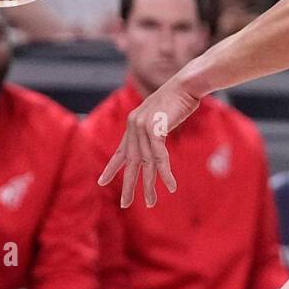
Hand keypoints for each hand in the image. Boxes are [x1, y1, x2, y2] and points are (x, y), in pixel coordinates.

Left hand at [98, 77, 200, 207]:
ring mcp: (142, 128)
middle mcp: (134, 126)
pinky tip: (171, 186)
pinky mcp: (154, 130)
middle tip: (124, 204)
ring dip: (150, 185)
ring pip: (146, 164)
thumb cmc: (180, 97)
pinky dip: (165, 173)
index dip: (112, 168)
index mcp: (134, 123)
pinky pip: (160, 158)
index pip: (121, 150)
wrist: (187, 84)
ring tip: (151, 202)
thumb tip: (155, 142)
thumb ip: (155, 129)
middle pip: (131, 162)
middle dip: (128, 184)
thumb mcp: (162, 114)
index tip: (102, 182)